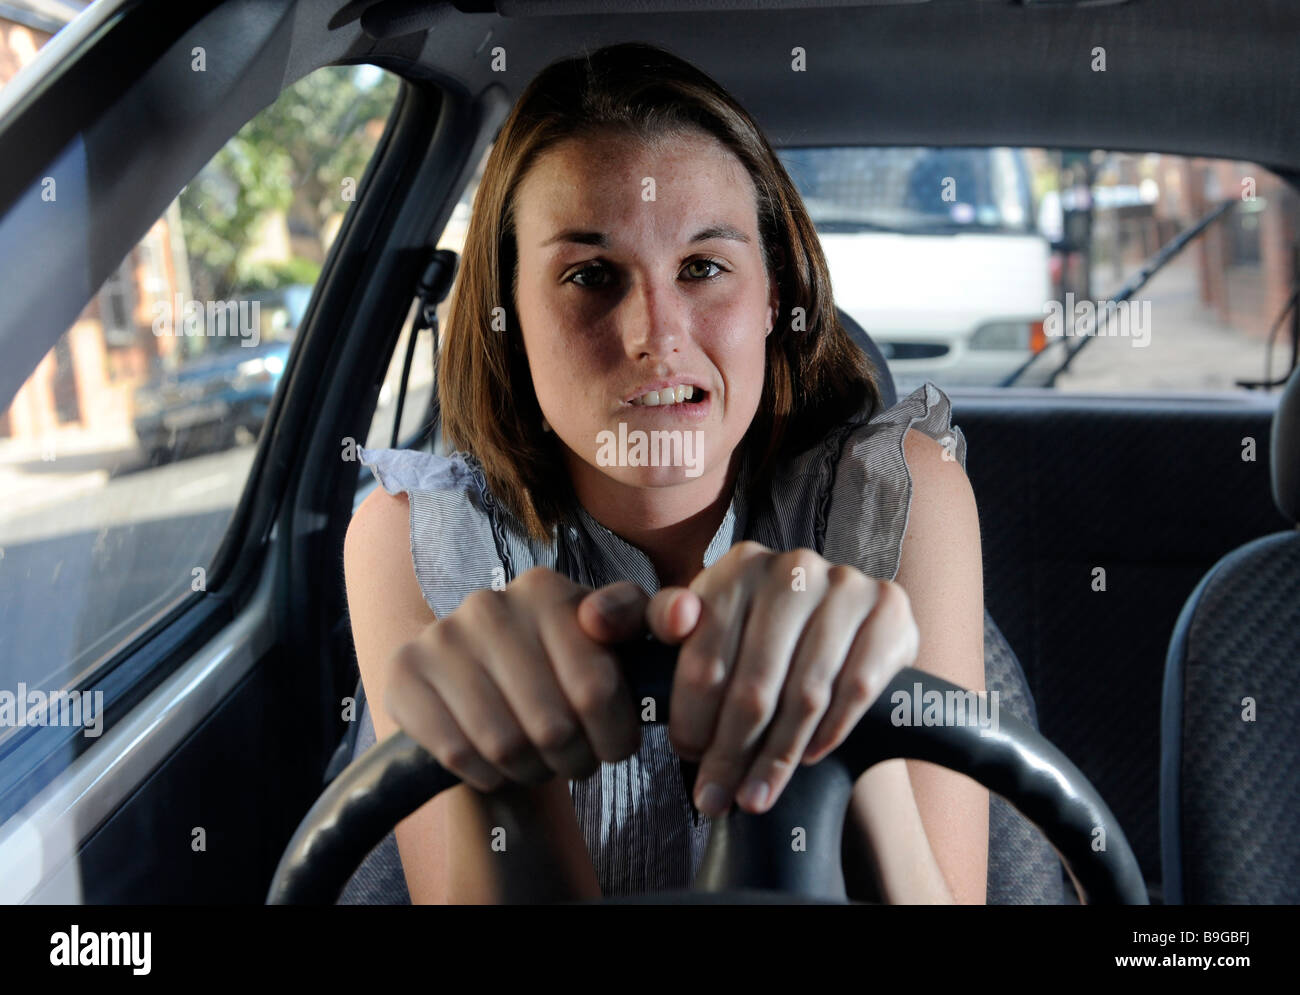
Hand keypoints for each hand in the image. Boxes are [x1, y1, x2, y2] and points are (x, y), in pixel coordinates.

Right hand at [384, 567, 651, 791]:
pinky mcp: (404, 673)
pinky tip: (497, 763)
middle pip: (551, 724)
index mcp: (547, 589)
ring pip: (505, 744)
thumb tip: (686, 615)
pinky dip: (488, 774)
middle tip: (577, 757)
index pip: (596, 688)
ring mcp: (441, 637)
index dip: (614, 735)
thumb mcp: (620, 644)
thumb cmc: (566, 670)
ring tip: (540, 760)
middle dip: (575, 757)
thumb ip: (661, 623)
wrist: (487, 690)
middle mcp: (489, 604)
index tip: (615, 743)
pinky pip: (458, 752)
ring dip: (532, 770)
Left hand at [643, 541, 919, 816]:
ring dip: (777, 757)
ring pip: (804, 695)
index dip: (692, 718)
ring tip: (755, 794)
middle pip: (754, 684)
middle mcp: (794, 569)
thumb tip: (674, 622)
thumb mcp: (710, 622)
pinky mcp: (889, 610)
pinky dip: (829, 732)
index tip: (687, 757)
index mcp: (740, 566)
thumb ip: (670, 621)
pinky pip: (856, 689)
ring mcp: (846, 586)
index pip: (706, 658)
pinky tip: (807, 757)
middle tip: (716, 796)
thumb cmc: (760, 632)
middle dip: (730, 752)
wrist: (840, 624)